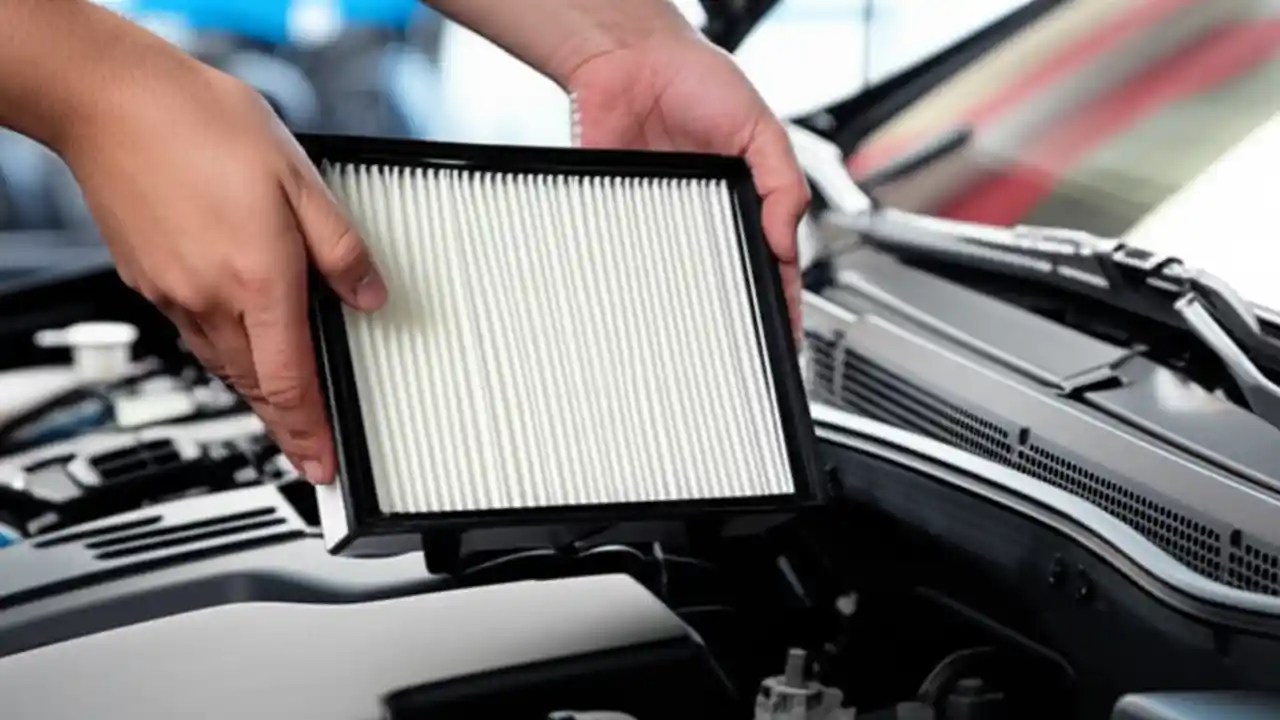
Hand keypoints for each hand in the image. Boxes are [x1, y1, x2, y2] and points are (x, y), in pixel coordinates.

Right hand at [59, 59, 384, 484]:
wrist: (111, 99)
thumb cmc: (201, 125)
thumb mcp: (299, 178)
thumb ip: (341, 246)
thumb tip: (370, 294)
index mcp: (259, 280)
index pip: (291, 383)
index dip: (310, 433)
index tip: (322, 466)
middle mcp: (211, 298)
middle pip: (256, 385)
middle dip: (287, 422)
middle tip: (309, 450)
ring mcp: (172, 291)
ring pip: (223, 364)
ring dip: (257, 390)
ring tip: (283, 404)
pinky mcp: (146, 277)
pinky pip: (193, 333)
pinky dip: (223, 351)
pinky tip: (237, 340)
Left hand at [566, 32, 809, 328]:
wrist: (630, 58)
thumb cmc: (696, 79)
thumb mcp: (761, 128)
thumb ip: (783, 183)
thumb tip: (787, 243)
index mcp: (745, 198)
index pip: (769, 261)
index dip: (779, 300)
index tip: (785, 335)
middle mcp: (703, 215)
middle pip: (723, 279)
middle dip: (734, 313)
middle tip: (745, 343)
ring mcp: (660, 220)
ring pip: (675, 279)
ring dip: (683, 304)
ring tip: (700, 336)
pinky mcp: (620, 217)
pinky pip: (626, 257)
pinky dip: (631, 277)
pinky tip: (644, 299)